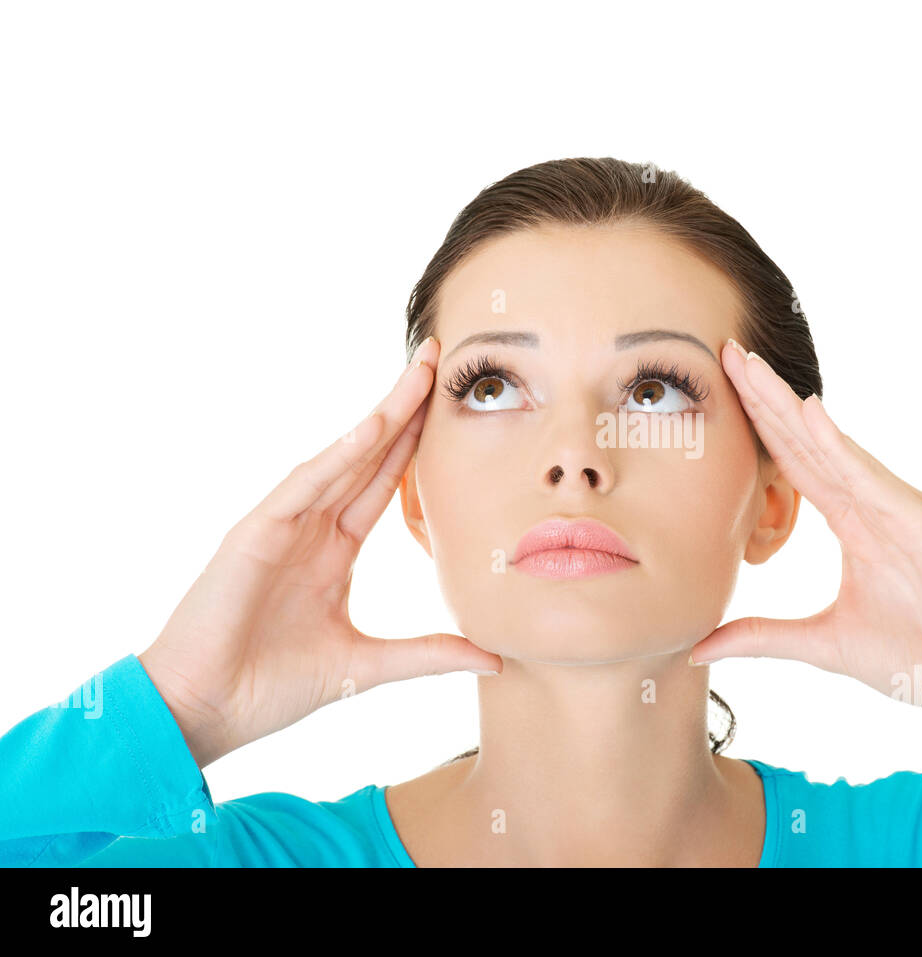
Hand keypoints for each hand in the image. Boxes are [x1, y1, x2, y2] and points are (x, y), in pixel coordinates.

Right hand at [138, 336, 502, 767]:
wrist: (205, 712)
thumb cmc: (272, 687)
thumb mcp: (369, 666)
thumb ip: (430, 654)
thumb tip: (495, 657)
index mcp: (335, 550)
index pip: (387, 483)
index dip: (418, 443)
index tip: (455, 406)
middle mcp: (312, 527)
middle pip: (369, 455)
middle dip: (405, 407)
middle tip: (439, 355)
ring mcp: (283, 524)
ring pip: (342, 458)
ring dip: (382, 414)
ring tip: (419, 371)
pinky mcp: (255, 533)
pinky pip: (304, 485)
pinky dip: (338, 456)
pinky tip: (373, 426)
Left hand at [689, 338, 921, 731]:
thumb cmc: (919, 661)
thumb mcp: (822, 644)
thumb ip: (761, 638)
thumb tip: (696, 647)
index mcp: (853, 524)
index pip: (794, 464)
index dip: (758, 427)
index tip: (720, 390)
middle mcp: (874, 504)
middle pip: (806, 442)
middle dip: (765, 398)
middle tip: (726, 350)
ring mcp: (899, 508)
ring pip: (833, 448)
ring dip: (789, 406)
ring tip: (752, 367)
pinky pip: (872, 477)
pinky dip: (839, 445)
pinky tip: (807, 413)